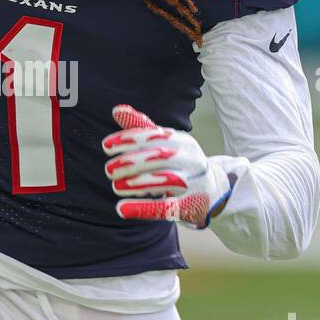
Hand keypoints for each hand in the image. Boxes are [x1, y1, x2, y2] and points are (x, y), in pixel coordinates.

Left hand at [102, 103, 231, 226]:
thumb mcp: (164, 143)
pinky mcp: (191, 205)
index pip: (154, 135)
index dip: (129, 140)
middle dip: (130, 162)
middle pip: (159, 156)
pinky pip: (167, 207)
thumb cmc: (181, 162)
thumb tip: (117, 109)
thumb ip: (141, 128)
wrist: (214, 189)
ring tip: (116, 187)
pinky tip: (122, 209)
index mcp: (181, 141)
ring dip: (137, 183)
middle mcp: (190, 159)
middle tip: (108, 170)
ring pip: (165, 180)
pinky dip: (143, 208)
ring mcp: (194, 182)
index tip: (106, 146)